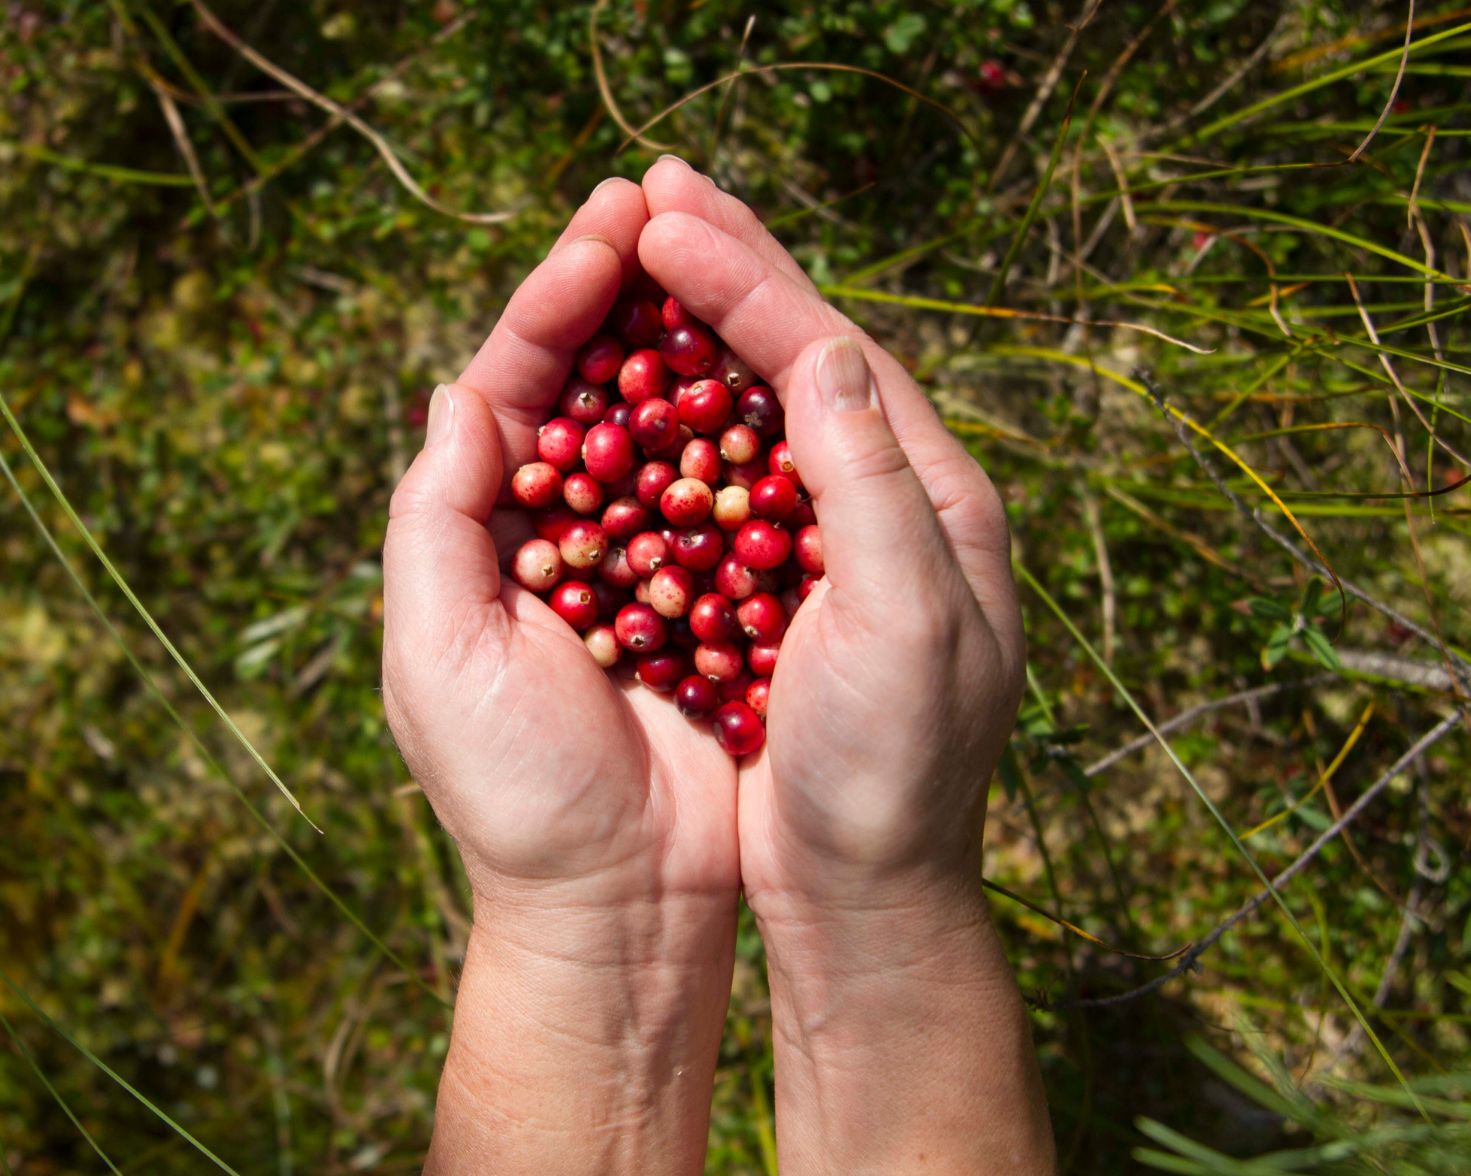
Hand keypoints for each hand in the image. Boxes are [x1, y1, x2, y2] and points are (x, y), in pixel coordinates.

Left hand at [382, 178, 738, 1174]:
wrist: (620, 902)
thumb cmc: (514, 792)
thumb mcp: (437, 657)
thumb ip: (434, 522)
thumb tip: (457, 390)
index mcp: (482, 529)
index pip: (513, 381)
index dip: (556, 295)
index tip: (611, 219)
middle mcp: (564, 525)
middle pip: (595, 380)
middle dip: (628, 290)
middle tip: (672, 196)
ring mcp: (647, 553)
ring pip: (671, 420)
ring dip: (695, 337)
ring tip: (728, 252)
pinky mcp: (721, 591)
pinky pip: (737, 489)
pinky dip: (753, 427)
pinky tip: (782, 362)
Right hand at [638, 158, 1052, 1172]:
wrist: (868, 889)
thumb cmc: (892, 771)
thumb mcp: (907, 628)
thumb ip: (875, 484)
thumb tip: (826, 350)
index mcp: (934, 497)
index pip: (831, 355)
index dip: (748, 278)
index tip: (666, 211)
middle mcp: (891, 500)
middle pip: (801, 358)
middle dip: (728, 270)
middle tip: (656, 184)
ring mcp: (837, 540)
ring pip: (759, 406)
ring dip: (698, 326)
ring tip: (644, 251)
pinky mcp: (785, 583)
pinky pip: (727, 472)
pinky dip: (679, 414)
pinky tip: (636, 379)